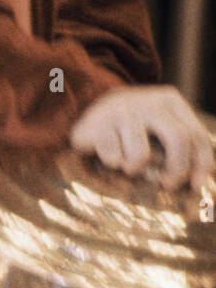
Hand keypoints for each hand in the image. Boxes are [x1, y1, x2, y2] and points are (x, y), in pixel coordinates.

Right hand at [69, 85, 213, 192]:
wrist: (86, 112)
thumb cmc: (130, 129)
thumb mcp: (158, 129)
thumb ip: (179, 147)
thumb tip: (199, 186)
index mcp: (170, 101)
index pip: (196, 134)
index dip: (201, 164)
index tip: (196, 186)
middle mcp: (148, 101)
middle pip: (178, 139)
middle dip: (176, 169)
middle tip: (168, 185)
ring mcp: (121, 110)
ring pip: (140, 155)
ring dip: (134, 168)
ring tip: (127, 164)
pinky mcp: (97, 123)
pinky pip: (113, 158)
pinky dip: (112, 164)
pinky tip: (108, 154)